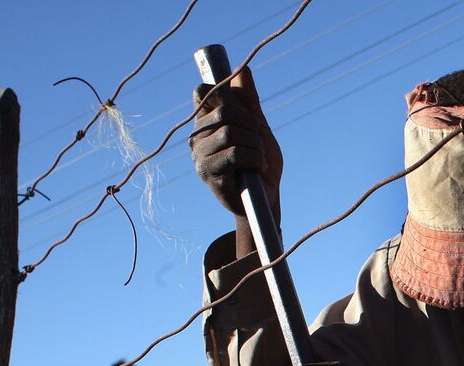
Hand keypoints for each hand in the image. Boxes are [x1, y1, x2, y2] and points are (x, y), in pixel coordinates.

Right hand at [190, 68, 282, 222]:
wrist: (267, 199)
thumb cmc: (260, 164)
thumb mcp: (258, 127)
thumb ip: (248, 99)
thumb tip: (241, 69)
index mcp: (205, 122)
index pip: (203, 92)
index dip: (227, 96)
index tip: (248, 117)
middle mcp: (197, 137)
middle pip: (224, 110)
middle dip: (251, 124)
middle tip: (259, 142)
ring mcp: (200, 156)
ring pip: (230, 132)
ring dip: (255, 144)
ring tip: (259, 158)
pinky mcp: (208, 174)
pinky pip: (234, 154)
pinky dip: (254, 158)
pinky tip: (258, 168)